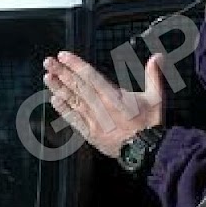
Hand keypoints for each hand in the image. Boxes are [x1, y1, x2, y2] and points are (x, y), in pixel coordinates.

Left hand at [42, 51, 165, 157]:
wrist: (145, 151)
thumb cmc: (150, 123)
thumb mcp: (156, 97)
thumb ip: (154, 75)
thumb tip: (158, 56)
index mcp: (114, 97)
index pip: (90, 76)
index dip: (76, 65)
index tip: (63, 55)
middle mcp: (100, 107)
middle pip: (77, 87)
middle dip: (62, 73)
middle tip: (48, 62)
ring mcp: (93, 121)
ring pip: (73, 102)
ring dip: (59, 88)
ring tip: (47, 77)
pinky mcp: (90, 133)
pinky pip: (74, 119)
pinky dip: (64, 110)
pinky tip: (55, 100)